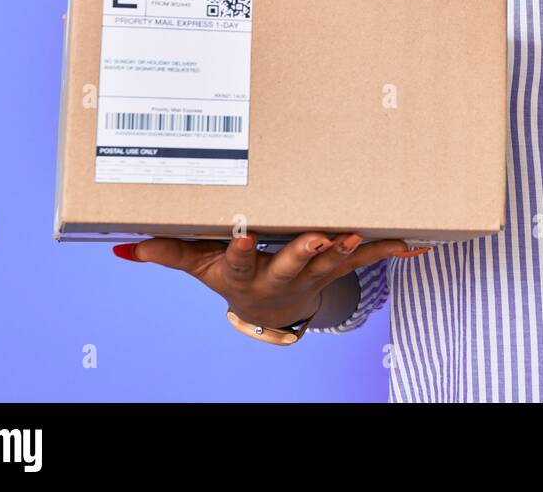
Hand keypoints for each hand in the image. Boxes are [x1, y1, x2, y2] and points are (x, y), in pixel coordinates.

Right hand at [115, 230, 411, 329]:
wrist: (267, 309)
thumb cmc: (230, 275)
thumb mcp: (198, 265)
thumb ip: (168, 252)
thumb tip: (126, 247)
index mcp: (244, 272)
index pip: (239, 262)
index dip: (241, 250)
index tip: (243, 233)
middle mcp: (281, 275)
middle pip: (294, 263)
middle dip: (307, 250)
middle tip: (320, 236)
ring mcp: (313, 273)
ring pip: (333, 262)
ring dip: (350, 249)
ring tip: (361, 234)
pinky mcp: (338, 267)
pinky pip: (367, 257)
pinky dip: (391, 250)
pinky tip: (416, 242)